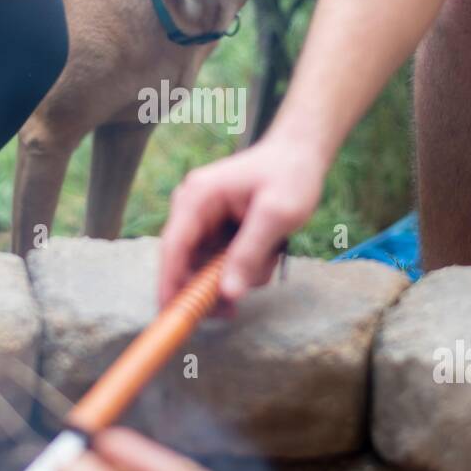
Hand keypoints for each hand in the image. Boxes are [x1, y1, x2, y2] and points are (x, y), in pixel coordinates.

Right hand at [157, 133, 325, 310]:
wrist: (300, 153)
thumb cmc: (290, 175)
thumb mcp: (277, 214)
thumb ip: (249, 253)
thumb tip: (227, 293)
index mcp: (198, 197)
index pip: (174, 247)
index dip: (169, 284)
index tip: (172, 316)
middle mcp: (192, 208)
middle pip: (185, 262)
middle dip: (210, 286)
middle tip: (232, 311)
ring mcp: (202, 218)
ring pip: (204, 266)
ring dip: (233, 275)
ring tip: (268, 259)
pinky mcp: (214, 228)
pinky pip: (218, 260)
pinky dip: (240, 267)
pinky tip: (265, 256)